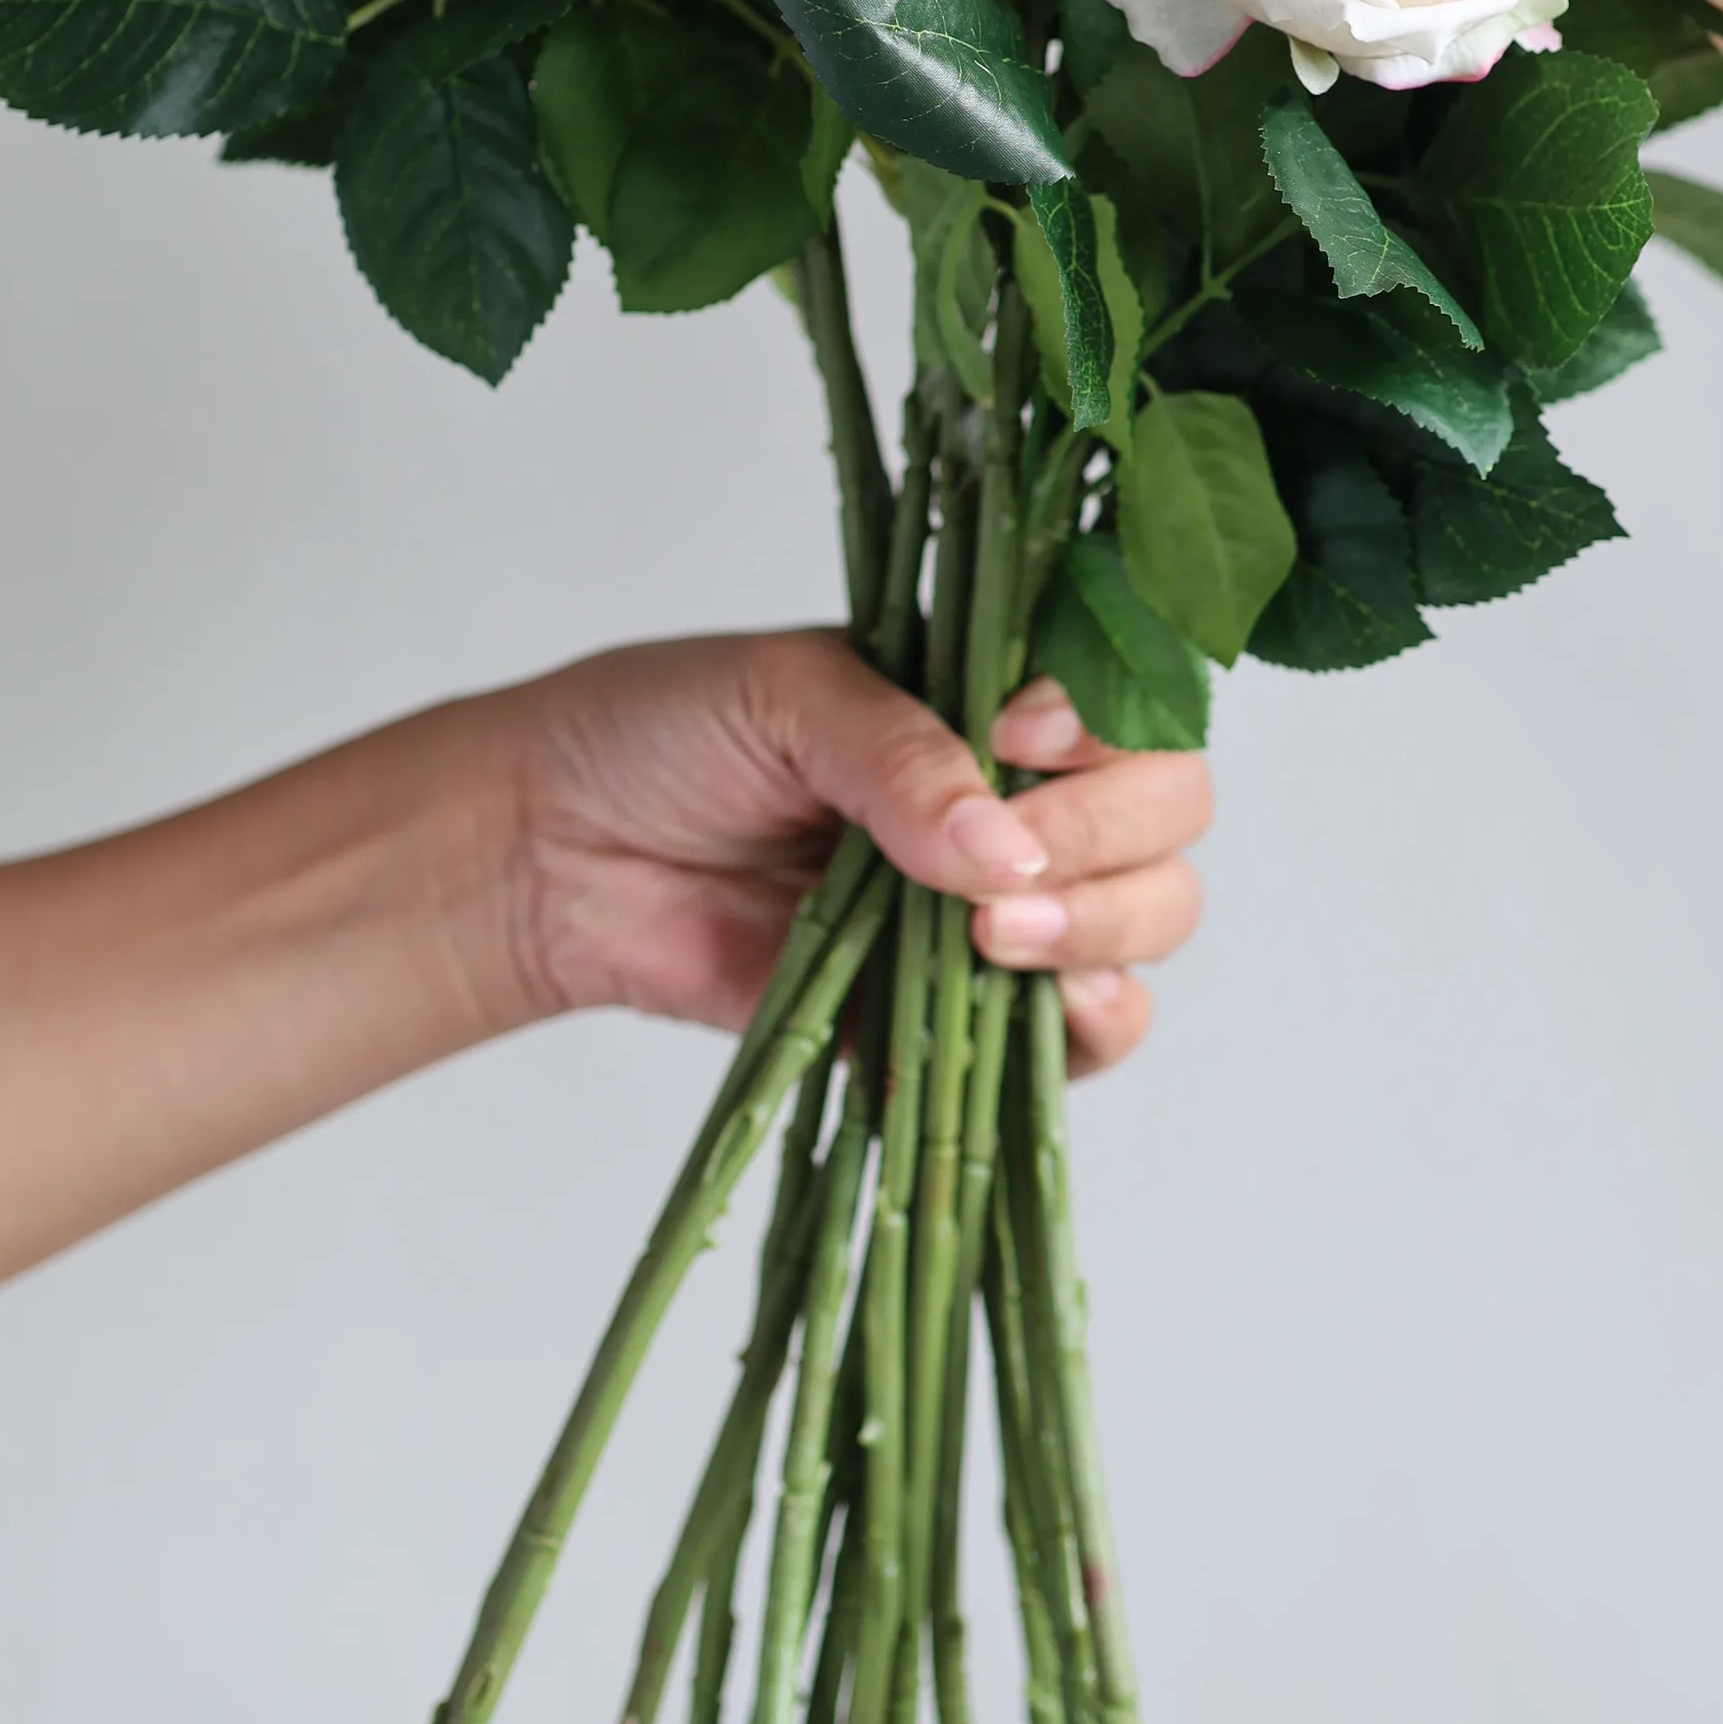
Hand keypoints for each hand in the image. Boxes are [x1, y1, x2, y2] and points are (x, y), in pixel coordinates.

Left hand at [494, 631, 1211, 1077]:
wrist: (554, 853)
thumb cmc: (659, 737)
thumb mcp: (781, 697)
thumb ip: (897, 756)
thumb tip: (1001, 851)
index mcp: (995, 686)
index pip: (1132, 696)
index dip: (1108, 723)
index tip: (1018, 732)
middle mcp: (1023, 790)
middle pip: (1168, 815)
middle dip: (1106, 839)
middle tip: (1004, 862)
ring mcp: (1003, 904)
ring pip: (1149, 919)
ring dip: (1102, 932)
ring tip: (991, 941)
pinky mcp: (961, 1010)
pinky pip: (1083, 1037)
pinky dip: (1085, 1032)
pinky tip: (1032, 1008)